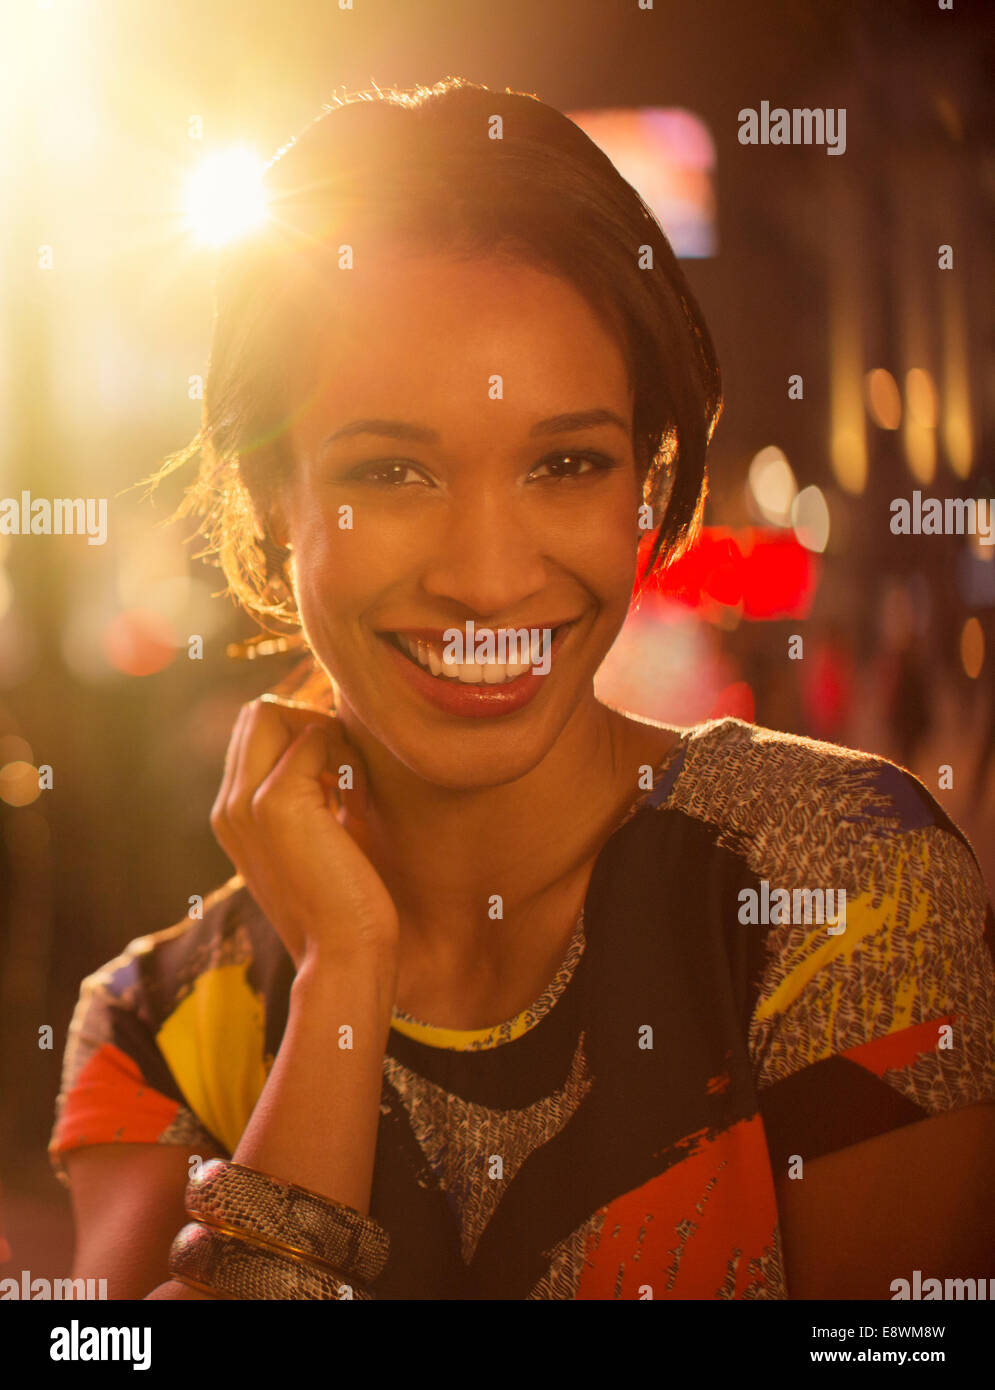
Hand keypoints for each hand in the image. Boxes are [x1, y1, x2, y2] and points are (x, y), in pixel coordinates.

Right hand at [210, 697, 398, 973]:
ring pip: (276, 712)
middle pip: (258, 711)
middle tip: (344, 778)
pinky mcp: (277, 802)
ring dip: (327, 738)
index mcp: (231, 816)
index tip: (337, 784)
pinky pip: (315, 735)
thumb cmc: (341, 905)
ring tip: (350, 792)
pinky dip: (347, 759)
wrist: (343, 956)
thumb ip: (303, 799)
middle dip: (310, 726)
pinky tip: (356, 808)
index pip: (253, 732)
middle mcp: (227, 806)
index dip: (301, 739)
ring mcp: (246, 802)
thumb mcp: (310, 844)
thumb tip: (324, 743)